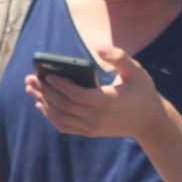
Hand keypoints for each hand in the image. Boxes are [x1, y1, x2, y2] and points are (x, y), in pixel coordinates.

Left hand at [25, 46, 173, 144]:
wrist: (150, 122)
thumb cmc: (143, 92)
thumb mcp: (136, 71)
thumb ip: (119, 57)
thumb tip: (98, 49)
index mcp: (106, 101)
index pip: (76, 95)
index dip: (59, 85)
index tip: (46, 75)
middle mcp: (96, 117)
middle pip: (63, 106)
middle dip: (45, 91)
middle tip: (31, 78)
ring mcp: (91, 127)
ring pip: (60, 118)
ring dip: (43, 103)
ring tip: (31, 89)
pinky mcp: (89, 132)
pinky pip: (64, 126)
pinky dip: (50, 116)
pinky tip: (41, 105)